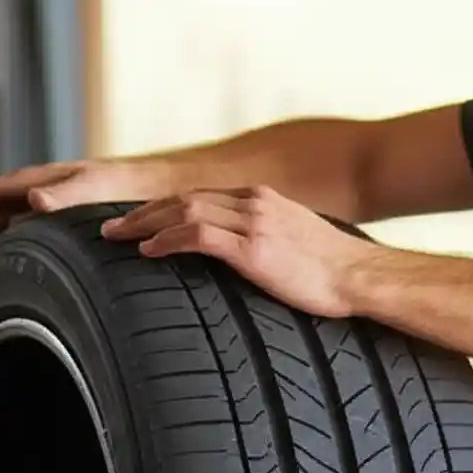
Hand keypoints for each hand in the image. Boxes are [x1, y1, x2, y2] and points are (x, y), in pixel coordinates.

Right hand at [0, 159, 178, 293]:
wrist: (179, 193)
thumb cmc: (144, 188)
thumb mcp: (104, 189)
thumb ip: (68, 195)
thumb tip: (30, 203)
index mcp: (39, 186)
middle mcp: (42, 199)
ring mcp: (57, 216)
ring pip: (6, 238)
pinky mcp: (74, 234)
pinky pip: (31, 247)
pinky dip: (13, 266)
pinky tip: (16, 289)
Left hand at [100, 186, 385, 317]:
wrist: (362, 276)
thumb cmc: (335, 271)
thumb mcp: (297, 243)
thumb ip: (268, 240)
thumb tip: (251, 257)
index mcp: (264, 200)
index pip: (202, 195)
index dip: (165, 206)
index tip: (140, 219)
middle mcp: (255, 203)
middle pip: (184, 197)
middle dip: (143, 211)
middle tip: (111, 227)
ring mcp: (254, 223)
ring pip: (184, 210)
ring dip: (145, 222)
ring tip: (117, 237)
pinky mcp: (253, 248)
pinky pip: (198, 235)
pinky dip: (168, 239)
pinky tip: (148, 251)